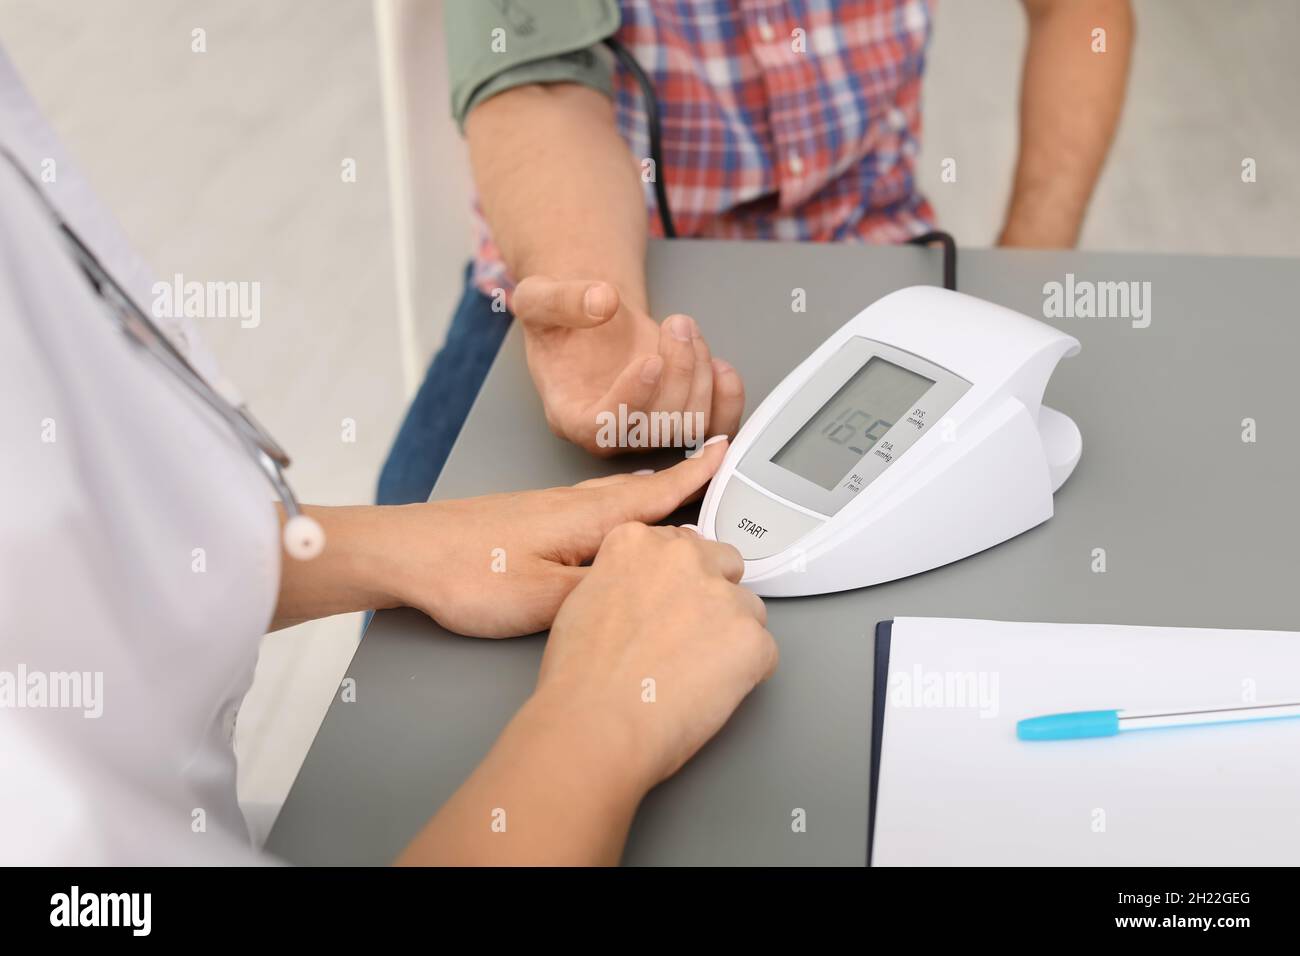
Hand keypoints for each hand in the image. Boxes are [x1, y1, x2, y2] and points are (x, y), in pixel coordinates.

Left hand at [389, 438, 731, 637]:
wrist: (403, 554)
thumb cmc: (464, 572)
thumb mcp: (545, 598)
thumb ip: (601, 589)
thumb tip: (646, 581)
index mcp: (585, 517)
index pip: (656, 492)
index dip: (694, 475)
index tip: (724, 452)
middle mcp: (569, 503)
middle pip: (638, 489)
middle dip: (678, 481)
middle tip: (711, 471)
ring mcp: (545, 508)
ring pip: (611, 498)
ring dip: (646, 494)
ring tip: (670, 496)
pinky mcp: (525, 520)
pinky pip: (587, 507)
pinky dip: (613, 508)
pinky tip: (605, 524)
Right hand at [511, 276, 743, 455]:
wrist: (590, 318)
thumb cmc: (561, 318)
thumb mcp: (540, 297)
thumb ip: (562, 299)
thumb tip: (602, 301)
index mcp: (570, 414)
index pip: (601, 429)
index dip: (631, 401)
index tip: (651, 360)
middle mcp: (611, 432)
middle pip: (654, 428)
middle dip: (677, 372)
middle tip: (677, 324)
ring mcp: (649, 427)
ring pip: (689, 424)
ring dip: (700, 374)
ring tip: (686, 329)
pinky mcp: (679, 415)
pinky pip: (714, 425)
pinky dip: (727, 398)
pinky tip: (719, 365)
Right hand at [530, 521, 777, 794]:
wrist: (598, 723)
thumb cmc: (581, 677)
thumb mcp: (584, 598)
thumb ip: (625, 577)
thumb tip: (646, 588)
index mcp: (638, 543)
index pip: (682, 544)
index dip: (679, 582)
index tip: (671, 605)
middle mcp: (683, 558)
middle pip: (724, 565)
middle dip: (713, 597)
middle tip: (688, 639)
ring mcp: (721, 596)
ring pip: (748, 610)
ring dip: (731, 636)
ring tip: (694, 674)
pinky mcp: (751, 638)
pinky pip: (764, 652)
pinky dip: (746, 674)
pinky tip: (709, 692)